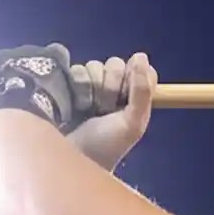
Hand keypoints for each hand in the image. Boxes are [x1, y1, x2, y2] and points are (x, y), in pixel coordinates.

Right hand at [67, 52, 157, 170]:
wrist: (72, 158)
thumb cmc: (107, 146)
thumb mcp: (132, 123)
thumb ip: (142, 91)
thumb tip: (141, 56)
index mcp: (135, 96)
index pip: (141, 67)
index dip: (133, 77)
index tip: (127, 97)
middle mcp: (115, 88)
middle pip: (116, 64)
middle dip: (111, 87)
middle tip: (105, 110)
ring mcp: (92, 86)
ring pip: (95, 66)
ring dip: (92, 88)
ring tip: (88, 110)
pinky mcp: (71, 85)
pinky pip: (76, 70)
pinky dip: (77, 87)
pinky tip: (75, 105)